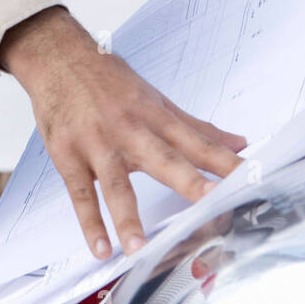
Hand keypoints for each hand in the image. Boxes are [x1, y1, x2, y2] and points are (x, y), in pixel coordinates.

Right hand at [0, 7, 247, 259]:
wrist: (57, 56)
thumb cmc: (107, 78)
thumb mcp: (154, 98)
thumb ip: (195, 126)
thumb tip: (239, 142)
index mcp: (153, 115)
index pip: (195, 141)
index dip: (221, 160)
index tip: (247, 176)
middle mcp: (128, 129)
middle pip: (161, 158)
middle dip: (187, 180)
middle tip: (211, 201)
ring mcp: (96, 142)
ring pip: (115, 182)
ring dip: (127, 216)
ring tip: (139, 247)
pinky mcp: (68, 154)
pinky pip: (80, 193)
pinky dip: (90, 222)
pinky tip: (101, 247)